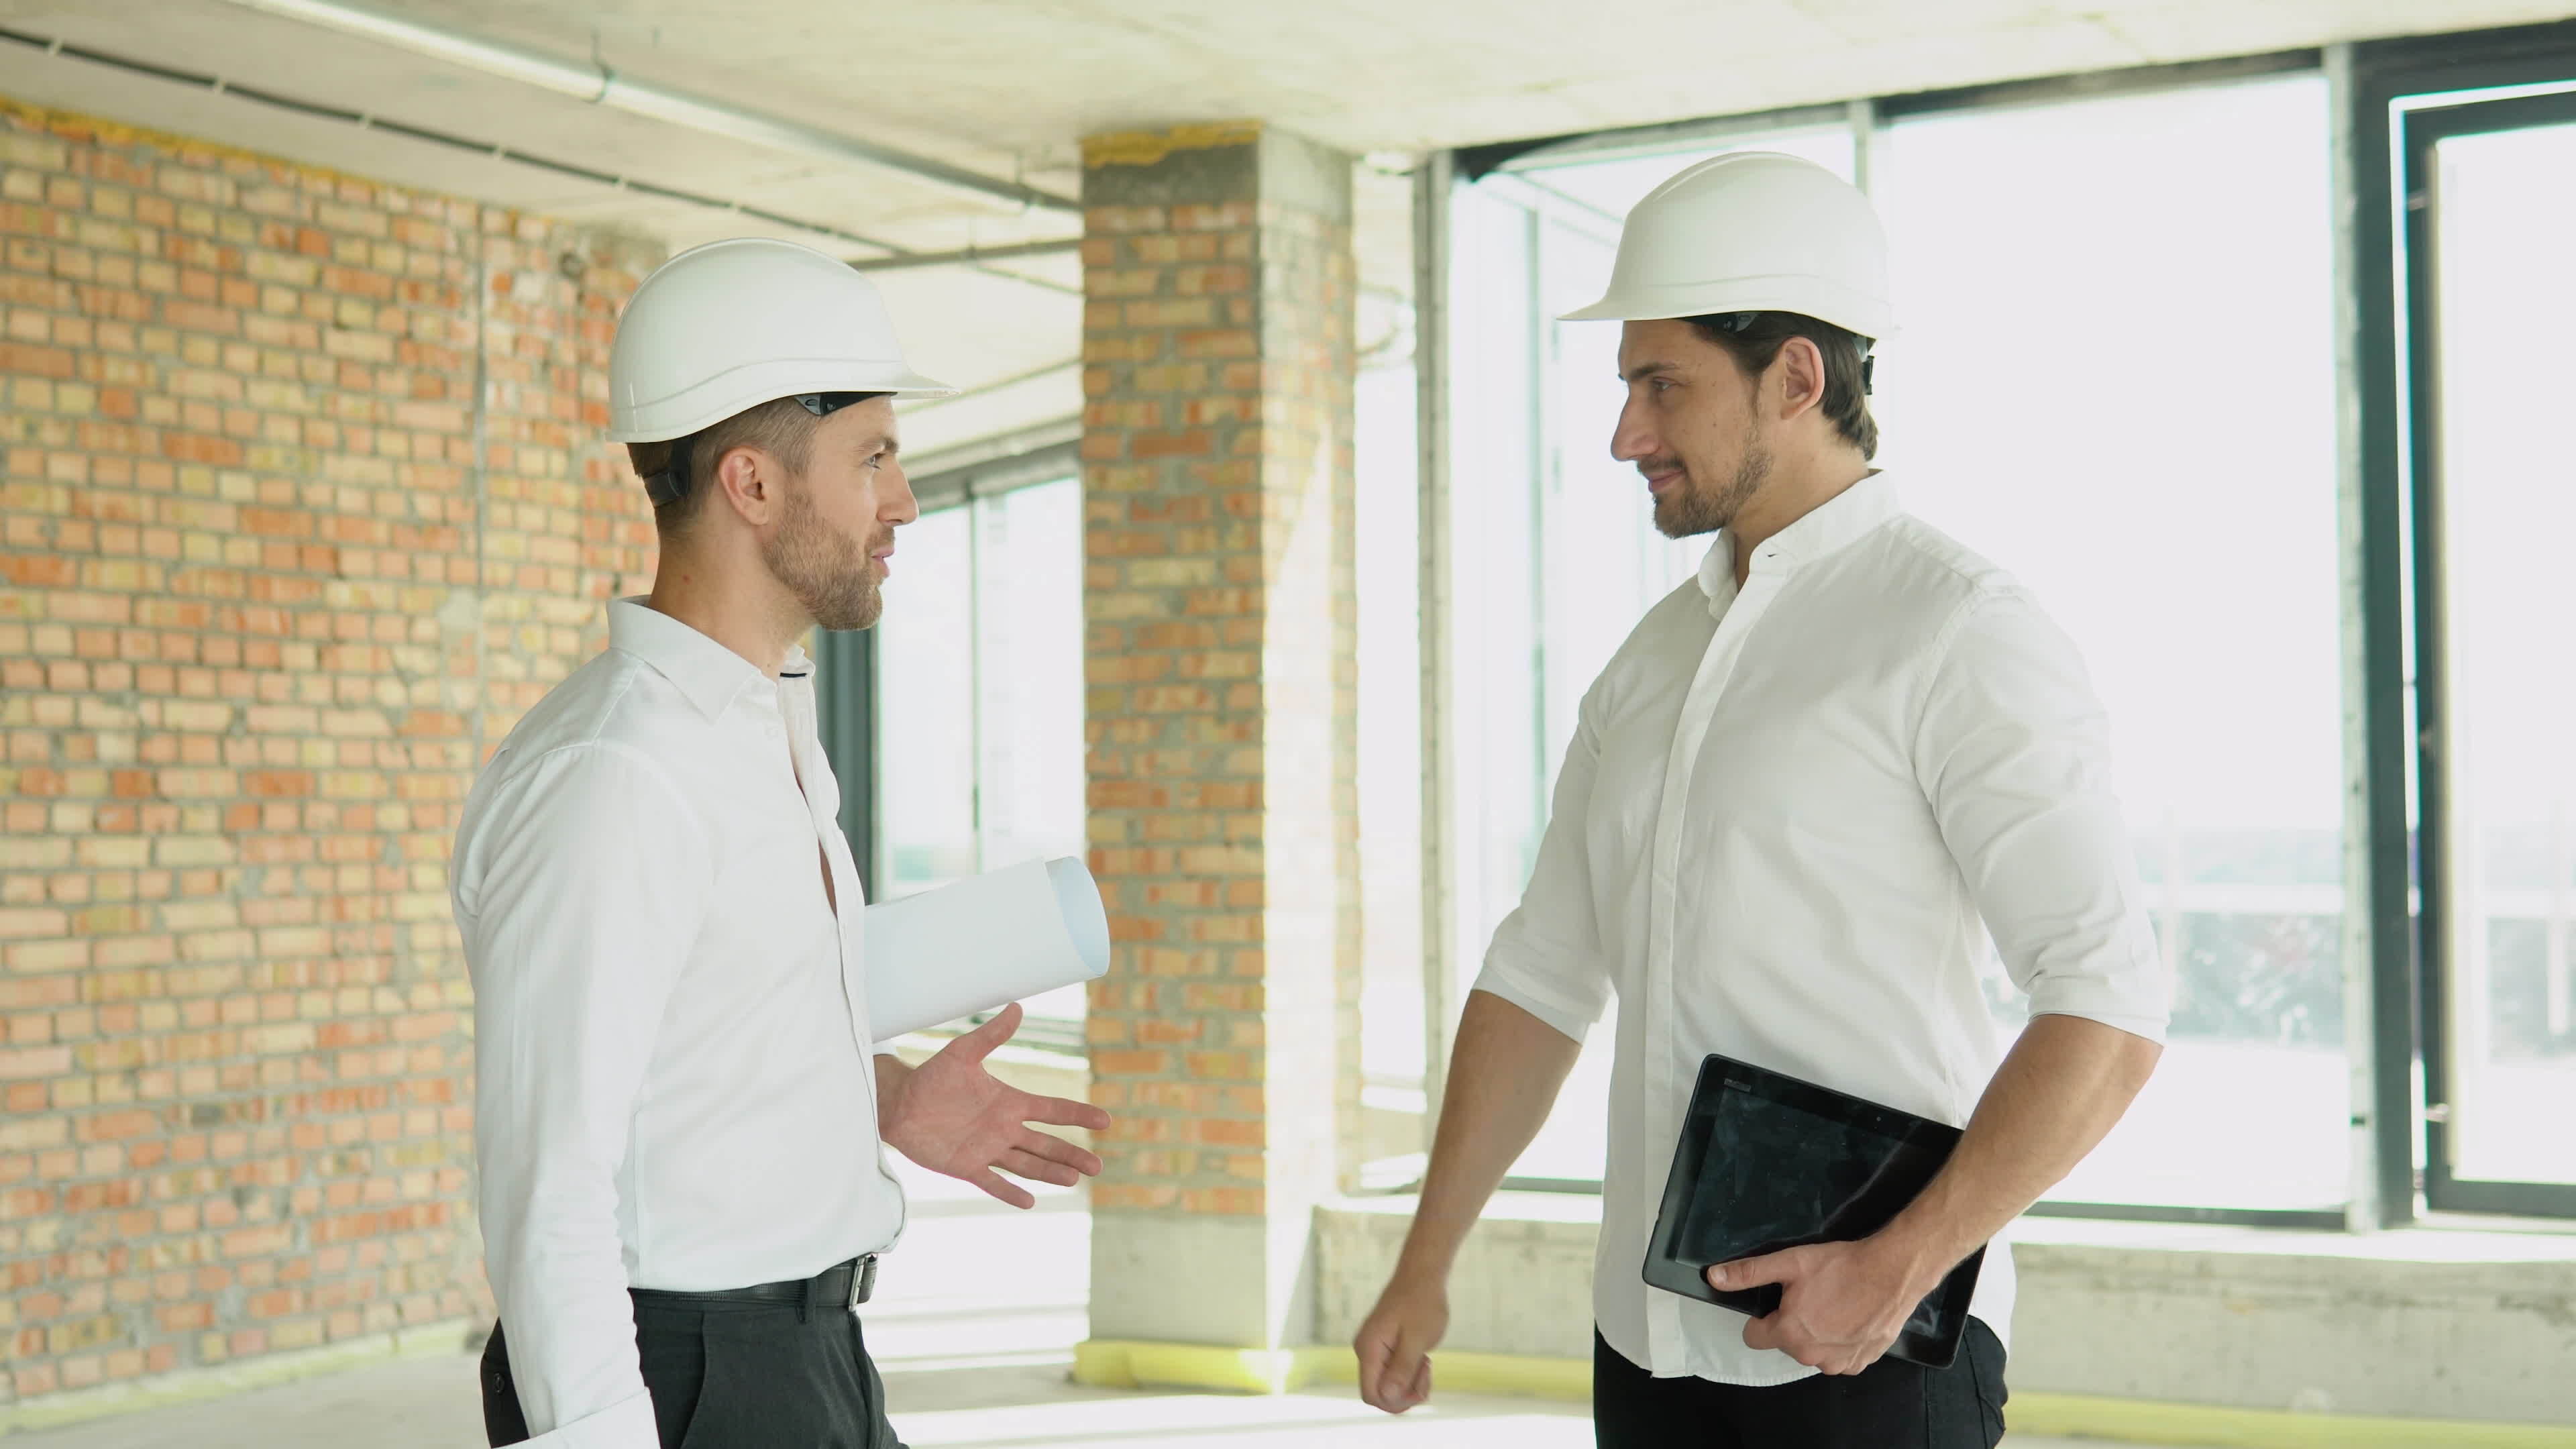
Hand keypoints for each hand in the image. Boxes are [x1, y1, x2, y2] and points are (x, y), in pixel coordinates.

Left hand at [878, 1004, 1112, 1208]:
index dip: (1078, 1115)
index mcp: (1009, 1102)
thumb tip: (1017, 1007)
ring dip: (1050, 1173)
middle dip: (1071, 1154)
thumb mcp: (963, 1052)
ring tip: (1074, 1180)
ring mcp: (988, 1149)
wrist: (900, 1103)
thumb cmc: (932, 1076)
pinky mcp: (967, 1166)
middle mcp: (1004, 1128)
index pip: (1052, 1110)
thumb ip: (991, 1035)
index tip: (1105, 1121)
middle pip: (1046, 1144)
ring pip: (1027, 1164)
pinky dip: (1010, 1192)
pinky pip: (993, 1182)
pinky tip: (1030, 1202)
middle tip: (1098, 1167)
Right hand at [1353, 1270, 1447, 1413]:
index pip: (1371, 1395)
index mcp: (1369, 1350)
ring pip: (1388, 1384)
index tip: (1419, 1390)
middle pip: (1380, 1392)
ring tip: (1427, 1362)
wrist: (1421, 1275)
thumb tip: (1387, 1397)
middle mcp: (1365, 1352)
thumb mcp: (1417, 1339)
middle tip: (1427, 1371)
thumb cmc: (1421, 1303)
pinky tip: (1423, 1358)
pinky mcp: (1383, 1348)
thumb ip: (1401, 1369)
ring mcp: (1373, 1350)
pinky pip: (1392, 1372)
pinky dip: (1410, 1373)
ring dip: (1411, 1382)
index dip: (1394, 1402)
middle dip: (1406, 1392)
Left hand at [1705, 1236, 1933, 1374]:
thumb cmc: (1840, 1266)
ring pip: (1813, 1351)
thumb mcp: (1790, 1263)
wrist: (1892, 1273)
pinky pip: (1839, 1357)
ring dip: (1818, 1334)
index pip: (1754, 1337)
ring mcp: (1838, 1364)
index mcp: (1789, 1334)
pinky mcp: (1861, 1362)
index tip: (1779, 1302)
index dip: (1761, 1317)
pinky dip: (1841, 1342)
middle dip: (1793, 1323)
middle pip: (1786, 1342)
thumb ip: (1748, 1273)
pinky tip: (1851, 1319)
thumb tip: (1713, 1278)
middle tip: (1812, 1297)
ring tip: (1834, 1306)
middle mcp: (1811, 1357)